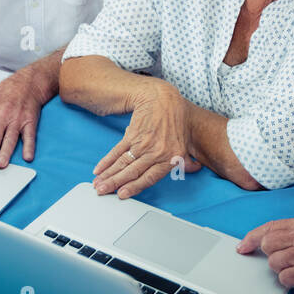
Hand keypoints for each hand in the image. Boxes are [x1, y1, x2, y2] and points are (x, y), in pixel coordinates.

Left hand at [0, 69, 45, 170]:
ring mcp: (16, 118)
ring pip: (10, 137)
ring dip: (6, 151)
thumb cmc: (0, 94)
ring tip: (1, 164)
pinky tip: (27, 157)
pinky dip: (29, 146)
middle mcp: (1, 114)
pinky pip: (29, 135)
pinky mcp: (30, 121)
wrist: (26, 83)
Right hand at [93, 83, 197, 197]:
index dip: (134, 188)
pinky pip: (118, 150)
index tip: (121, 194)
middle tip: (102, 191)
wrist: (163, 98)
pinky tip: (100, 168)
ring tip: (98, 183)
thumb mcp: (185, 141)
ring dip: (108, 175)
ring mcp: (143, 143)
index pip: (149, 178)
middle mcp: (155, 152)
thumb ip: (187, 159)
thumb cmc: (175, 120)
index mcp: (170, 158)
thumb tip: (195, 168)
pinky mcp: (132, 134)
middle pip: (131, 172)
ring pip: (122, 163)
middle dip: (114, 184)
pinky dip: (107, 160)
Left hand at [238, 215, 293, 293]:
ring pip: (274, 263)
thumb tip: (269, 241)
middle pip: (267, 245)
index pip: (269, 227)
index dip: (252, 238)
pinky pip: (285, 279)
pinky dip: (291, 283)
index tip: (243, 246)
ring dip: (284, 271)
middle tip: (288, 262)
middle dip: (273, 257)